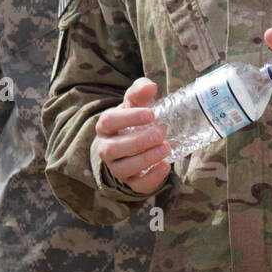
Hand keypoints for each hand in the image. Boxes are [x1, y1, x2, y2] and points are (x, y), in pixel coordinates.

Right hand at [96, 78, 171, 192]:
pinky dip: (151, 178)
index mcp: (105, 127)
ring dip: (146, 159)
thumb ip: (140, 91)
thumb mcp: (135, 103)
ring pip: (123, 169)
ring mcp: (117, 167)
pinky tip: (165, 166)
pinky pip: (137, 185)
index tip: (151, 114)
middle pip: (113, 149)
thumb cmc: (133, 120)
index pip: (109, 121)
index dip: (128, 118)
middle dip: (138, 142)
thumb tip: (150, 86)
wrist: (134, 142)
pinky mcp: (130, 181)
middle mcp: (106, 149)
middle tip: (160, 133)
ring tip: (166, 148)